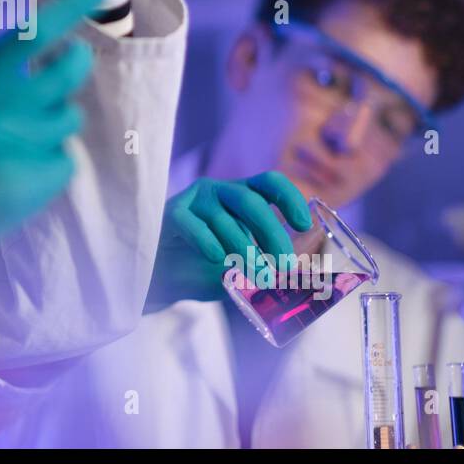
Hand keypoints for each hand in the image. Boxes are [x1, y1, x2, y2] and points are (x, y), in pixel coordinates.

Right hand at [0, 0, 108, 321]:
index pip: (33, 36)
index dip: (70, 8)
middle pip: (68, 76)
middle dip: (74, 58)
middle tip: (66, 56)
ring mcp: (16, 163)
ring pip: (66, 121)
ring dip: (53, 110)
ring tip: (21, 119)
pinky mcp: (27, 199)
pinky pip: (63, 162)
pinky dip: (50, 153)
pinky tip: (20, 156)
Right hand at [146, 172, 312, 306]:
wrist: (160, 280)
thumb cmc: (204, 269)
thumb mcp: (241, 266)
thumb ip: (264, 265)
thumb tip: (297, 279)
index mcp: (241, 197)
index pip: (269, 184)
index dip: (289, 199)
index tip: (303, 224)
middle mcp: (219, 192)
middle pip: (252, 202)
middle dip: (272, 234)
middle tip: (284, 265)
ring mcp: (194, 201)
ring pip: (225, 220)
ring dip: (245, 251)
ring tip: (257, 277)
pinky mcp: (172, 214)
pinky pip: (193, 224)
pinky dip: (208, 242)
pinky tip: (216, 259)